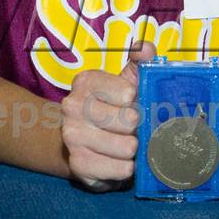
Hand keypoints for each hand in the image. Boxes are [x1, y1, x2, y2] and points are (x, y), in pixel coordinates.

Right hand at [61, 40, 155, 190]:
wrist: (85, 140)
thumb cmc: (114, 106)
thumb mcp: (127, 80)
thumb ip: (140, 60)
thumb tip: (145, 48)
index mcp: (86, 81)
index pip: (127, 92)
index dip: (136, 100)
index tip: (131, 102)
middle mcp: (72, 105)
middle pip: (129, 120)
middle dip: (138, 127)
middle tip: (133, 128)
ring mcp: (72, 135)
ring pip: (126, 147)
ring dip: (134, 150)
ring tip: (129, 145)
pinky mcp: (77, 164)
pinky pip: (118, 170)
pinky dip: (125, 169)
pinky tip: (122, 162)